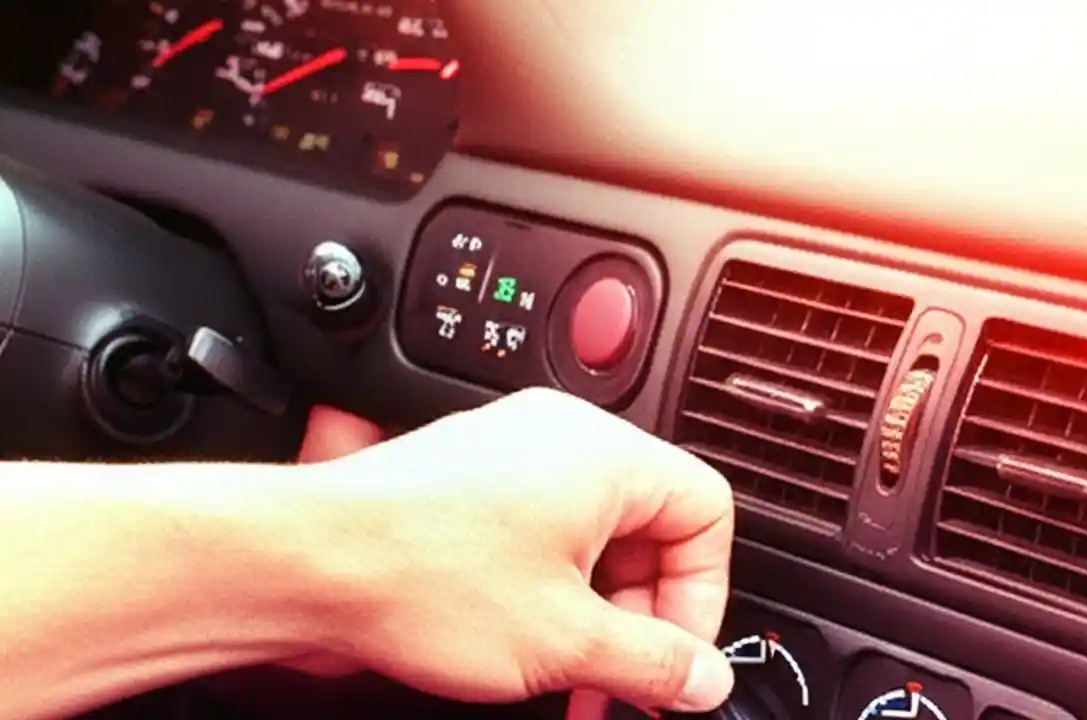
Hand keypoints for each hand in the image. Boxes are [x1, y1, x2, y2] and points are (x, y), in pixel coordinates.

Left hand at [298, 389, 735, 713]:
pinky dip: (549, 584)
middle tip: (619, 671)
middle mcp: (563, 438)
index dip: (702, 593)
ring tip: (564, 662)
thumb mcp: (565, 640)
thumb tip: (701, 677)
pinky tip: (523, 636)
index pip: (706, 511)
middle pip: (651, 523)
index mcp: (607, 455)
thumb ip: (654, 661)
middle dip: (641, 608)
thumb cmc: (421, 574)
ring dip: (593, 604)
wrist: (307, 561)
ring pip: (593, 533)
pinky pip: (541, 527)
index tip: (674, 654)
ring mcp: (513, 452)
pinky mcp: (472, 478)